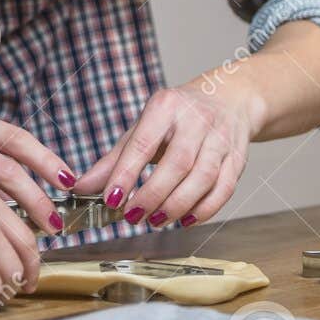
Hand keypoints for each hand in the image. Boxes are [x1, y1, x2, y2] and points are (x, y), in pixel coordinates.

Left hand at [73, 83, 260, 229]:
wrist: (228, 98)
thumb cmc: (178, 117)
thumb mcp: (143, 128)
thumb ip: (114, 160)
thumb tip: (81, 188)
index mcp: (165, 107)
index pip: (144, 143)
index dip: (126, 173)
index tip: (112, 199)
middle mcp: (196, 119)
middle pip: (177, 163)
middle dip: (153, 195)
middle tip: (134, 216)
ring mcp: (220, 138)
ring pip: (203, 177)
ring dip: (178, 205)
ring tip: (156, 220)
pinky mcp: (237, 157)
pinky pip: (224, 189)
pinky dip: (205, 210)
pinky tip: (186, 220)